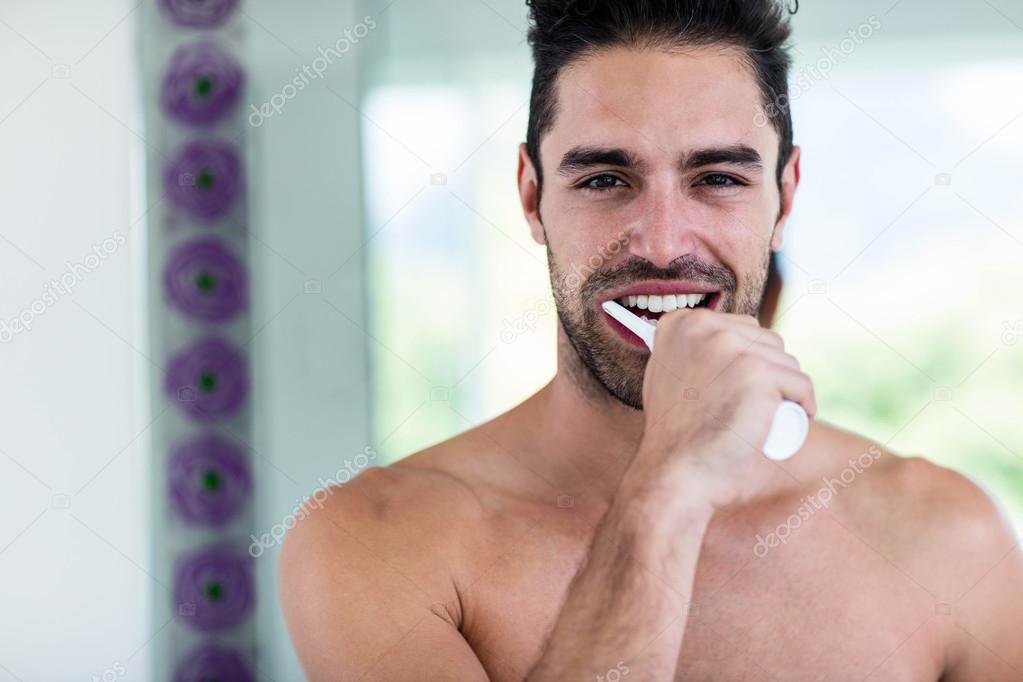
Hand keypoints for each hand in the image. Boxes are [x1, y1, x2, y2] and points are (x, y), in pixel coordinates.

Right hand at [629, 308, 816, 509]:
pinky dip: (806, 403)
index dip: (750, 358)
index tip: (744, 388)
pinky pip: (801, 384)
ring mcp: (730, 347)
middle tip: (758, 408)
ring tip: (771, 417)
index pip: (741, 328)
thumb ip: (678, 350)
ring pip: (786, 363)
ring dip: (788, 389)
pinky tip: (802, 414)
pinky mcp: (757, 372)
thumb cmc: (674, 436)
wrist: (676, 472)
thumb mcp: (664, 376)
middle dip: (772, 371)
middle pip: (766, 341)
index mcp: (681, 323)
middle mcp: (703, 326)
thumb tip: (701, 335)